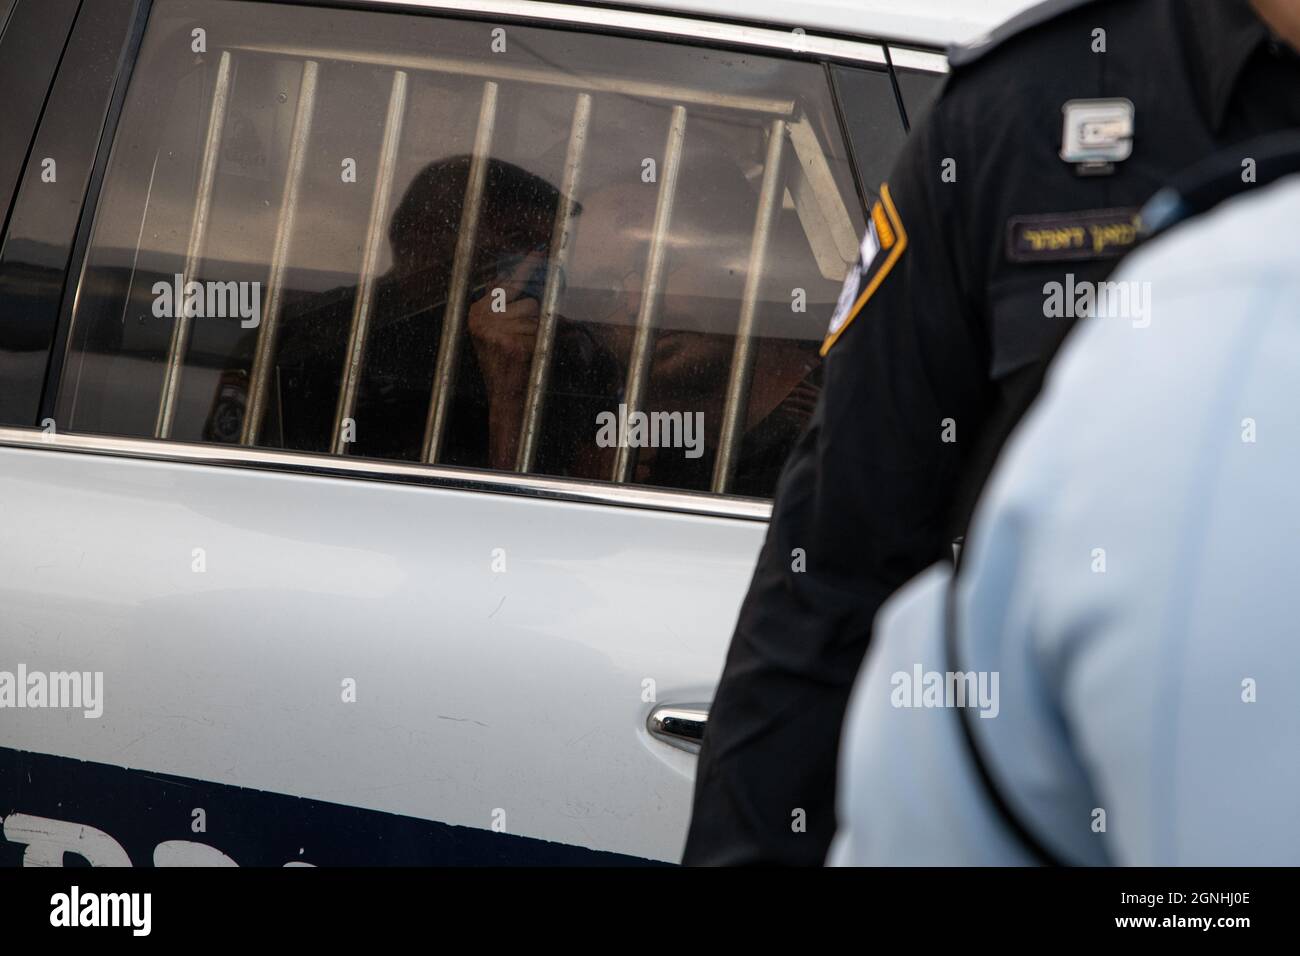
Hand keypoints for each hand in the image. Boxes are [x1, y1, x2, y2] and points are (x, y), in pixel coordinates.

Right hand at [467, 252, 546, 467]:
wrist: (505, 400)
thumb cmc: (507, 366)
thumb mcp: (498, 333)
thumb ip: (508, 305)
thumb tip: (533, 273)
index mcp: (477, 312)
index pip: (505, 282)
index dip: (526, 268)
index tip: (540, 251)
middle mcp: (483, 319)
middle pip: (529, 301)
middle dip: (539, 317)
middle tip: (531, 338)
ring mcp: (497, 331)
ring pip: (539, 317)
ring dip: (543, 332)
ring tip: (529, 353)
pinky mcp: (513, 345)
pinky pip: (543, 332)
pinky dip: (549, 342)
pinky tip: (535, 356)